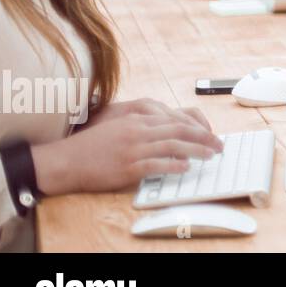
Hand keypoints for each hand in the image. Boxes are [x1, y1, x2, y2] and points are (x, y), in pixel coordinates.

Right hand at [32, 98, 224, 195]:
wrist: (66, 160)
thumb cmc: (92, 146)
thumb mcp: (119, 126)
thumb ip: (143, 126)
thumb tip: (168, 133)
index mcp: (137, 119)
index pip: (175, 119)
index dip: (196, 126)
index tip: (210, 133)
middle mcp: (138, 131)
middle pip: (180, 130)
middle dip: (204, 137)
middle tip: (219, 143)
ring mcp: (133, 148)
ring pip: (173, 146)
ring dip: (196, 150)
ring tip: (211, 154)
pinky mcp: (128, 166)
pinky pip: (157, 164)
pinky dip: (174, 165)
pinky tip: (186, 167)